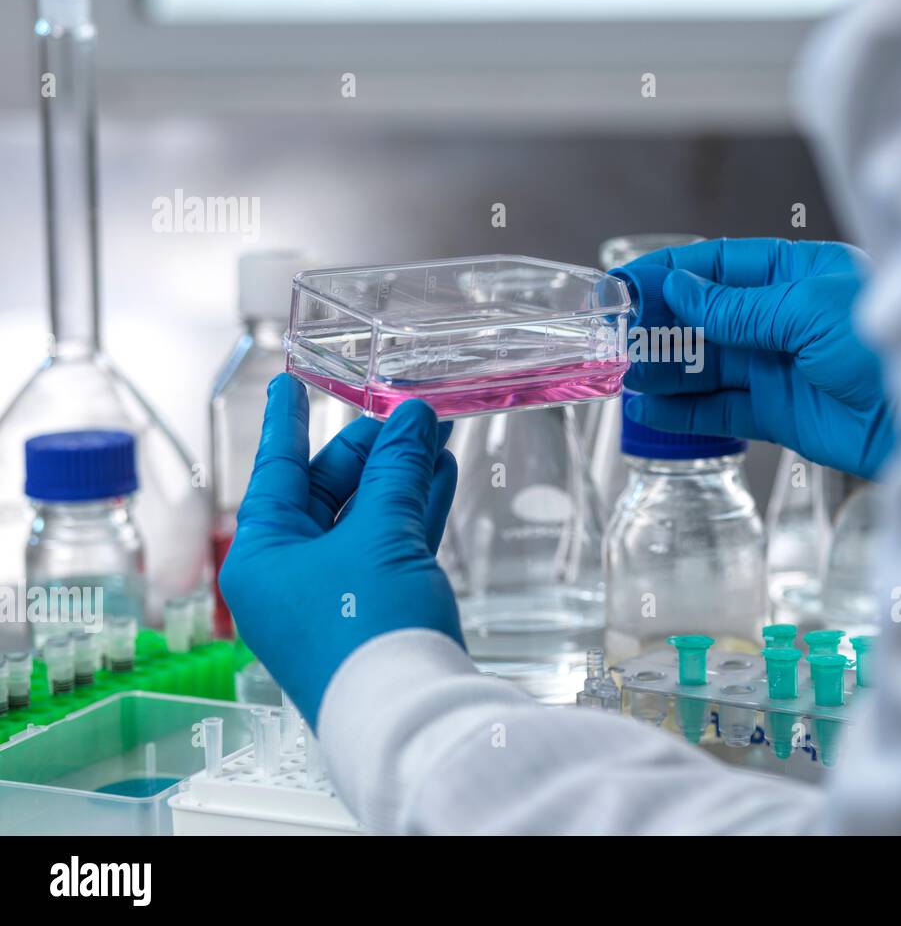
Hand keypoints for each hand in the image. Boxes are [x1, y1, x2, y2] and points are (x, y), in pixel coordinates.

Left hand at [219, 374, 463, 727]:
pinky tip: (440, 479)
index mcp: (262, 555)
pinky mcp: (372, 611)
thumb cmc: (367, 629)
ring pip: (364, 518)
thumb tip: (414, 420)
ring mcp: (331, 595)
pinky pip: (388, 546)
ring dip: (400, 478)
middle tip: (407, 412)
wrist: (406, 713)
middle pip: (327, 492)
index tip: (288, 385)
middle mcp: (288, 574)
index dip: (287, 423)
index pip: (276, 471)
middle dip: (372, 450)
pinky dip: (413, 513)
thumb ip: (398, 470)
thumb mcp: (381, 534)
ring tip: (435, 435)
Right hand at [620, 238, 898, 478]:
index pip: (721, 266)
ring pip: (706, 364)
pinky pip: (720, 408)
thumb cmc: (884, 345)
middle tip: (615, 333)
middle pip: (706, 316)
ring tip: (623, 371)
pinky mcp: (779, 413)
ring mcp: (779, 366)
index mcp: (799, 275)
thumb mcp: (807, 310)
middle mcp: (785, 319)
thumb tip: (681, 290)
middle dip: (660, 324)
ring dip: (664, 367)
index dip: (671, 273)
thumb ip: (739, 307)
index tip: (625, 281)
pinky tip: (648, 408)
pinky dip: (683, 410)